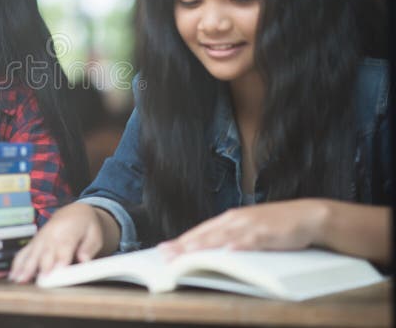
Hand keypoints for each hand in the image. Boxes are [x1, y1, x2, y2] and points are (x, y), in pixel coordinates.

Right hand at [9, 202, 118, 282]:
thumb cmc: (86, 226)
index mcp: (69, 230)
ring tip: (19, 280)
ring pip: (32, 253)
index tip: (56, 271)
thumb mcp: (95, 234)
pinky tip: (13, 275)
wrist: (74, 212)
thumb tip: (84, 259)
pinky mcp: (34, 242)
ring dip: (25, 267)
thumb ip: (89, 247)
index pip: (64, 246)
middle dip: (41, 266)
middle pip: (46, 251)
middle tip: (38, 281)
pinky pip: (24, 252)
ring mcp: (41, 238)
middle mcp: (52, 233)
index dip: (60, 259)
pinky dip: (18, 264)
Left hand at [158, 199, 328, 258]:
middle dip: (184, 245)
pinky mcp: (268, 232)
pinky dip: (238, 246)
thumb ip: (230, 237)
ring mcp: (251, 225)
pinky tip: (227, 253)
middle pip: (205, 234)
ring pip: (222, 237)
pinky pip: (250, 240)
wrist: (308, 216)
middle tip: (165, 255)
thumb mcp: (248, 229)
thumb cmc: (276, 225)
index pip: (200, 231)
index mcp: (230, 219)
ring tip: (187, 255)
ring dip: (204, 246)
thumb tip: (210, 250)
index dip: (182, 241)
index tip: (163, 250)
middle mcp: (236, 219)